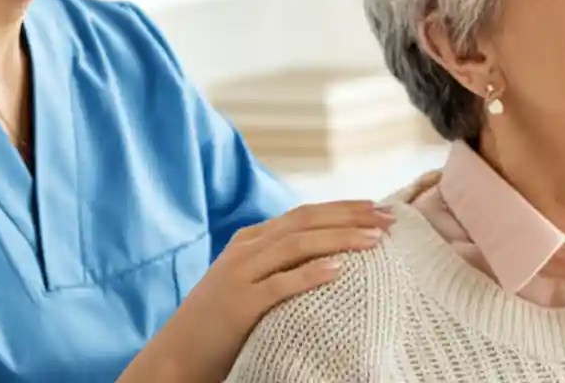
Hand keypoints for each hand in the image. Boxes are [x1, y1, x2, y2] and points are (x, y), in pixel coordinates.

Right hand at [122, 200, 395, 382]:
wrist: (176, 356)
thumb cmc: (218, 326)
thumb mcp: (247, 282)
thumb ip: (277, 265)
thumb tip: (330, 257)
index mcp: (249, 241)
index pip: (303, 214)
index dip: (342, 208)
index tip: (378, 208)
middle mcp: (245, 250)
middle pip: (304, 221)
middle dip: (349, 215)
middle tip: (389, 216)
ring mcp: (239, 275)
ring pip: (296, 245)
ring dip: (339, 238)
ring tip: (374, 239)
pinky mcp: (238, 305)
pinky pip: (281, 284)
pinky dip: (311, 273)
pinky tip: (340, 269)